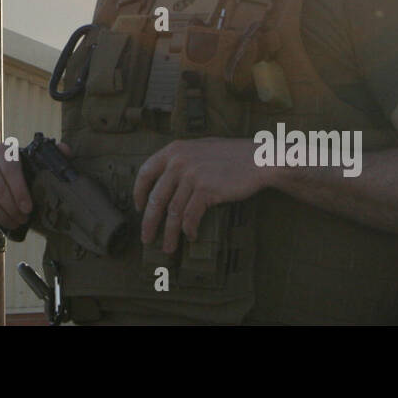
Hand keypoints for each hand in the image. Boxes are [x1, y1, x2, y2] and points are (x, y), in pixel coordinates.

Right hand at [0, 140, 70, 230]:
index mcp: (5, 150)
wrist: (8, 177)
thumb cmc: (29, 170)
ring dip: (0, 215)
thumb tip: (64, 149)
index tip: (29, 208)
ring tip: (14, 223)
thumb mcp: (43, 161)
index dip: (19, 191)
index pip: (10, 169)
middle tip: (23, 220)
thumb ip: (56, 153)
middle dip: (11, 208)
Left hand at [133, 138, 270, 253]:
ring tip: (168, 248)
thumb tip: (163, 181)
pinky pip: (190, 216)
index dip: (138, 193)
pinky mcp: (206, 189)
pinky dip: (188, 229)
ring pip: (172, 211)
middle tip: (146, 238)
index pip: (145, 172)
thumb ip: (180, 160)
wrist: (258, 159)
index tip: (138, 208)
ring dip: (169, 233)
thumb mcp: (199, 149)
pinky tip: (191, 236)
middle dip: (149, 222)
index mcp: (174, 150)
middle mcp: (178, 162)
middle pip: (156, 198)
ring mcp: (192, 175)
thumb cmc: (230, 156)